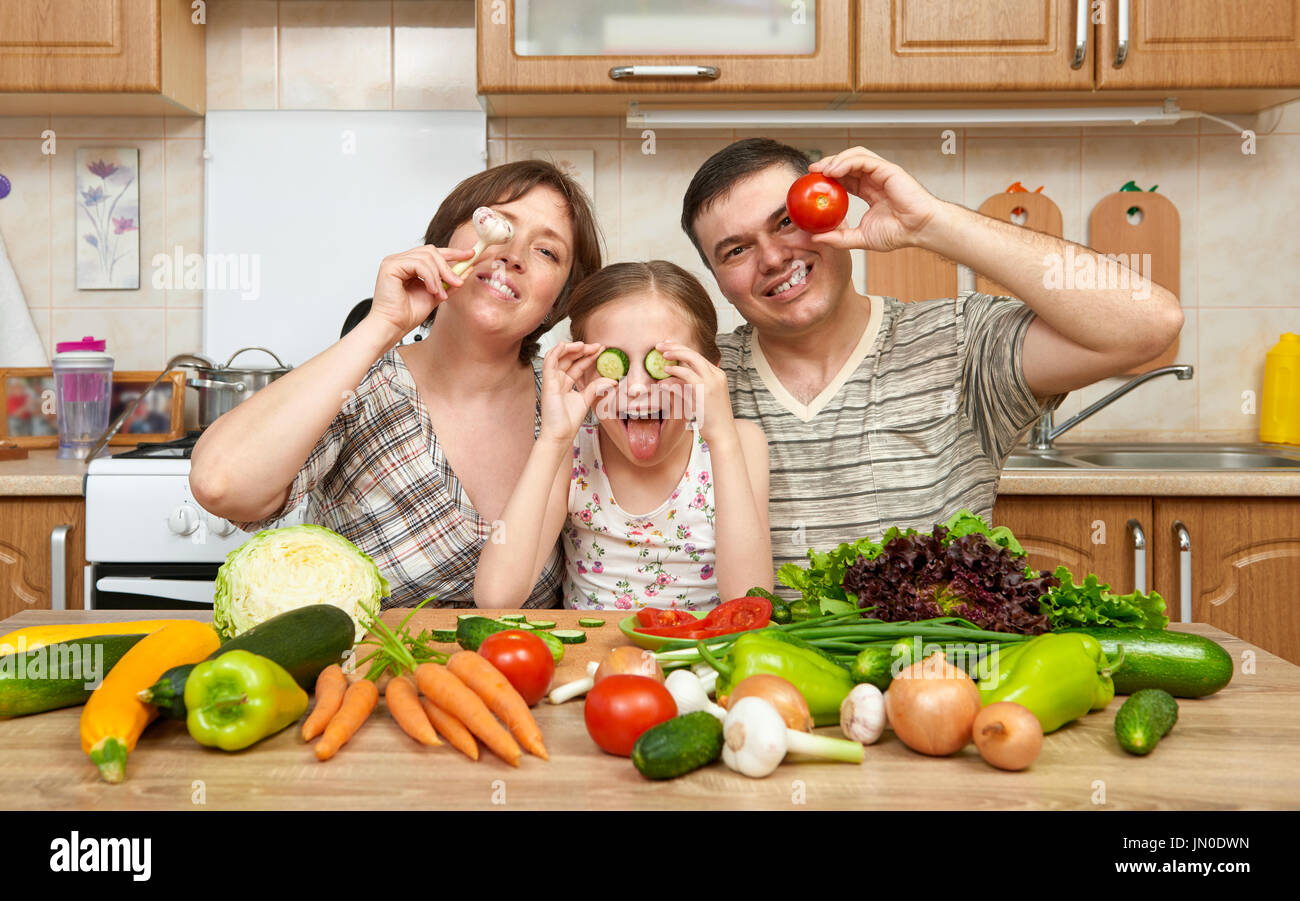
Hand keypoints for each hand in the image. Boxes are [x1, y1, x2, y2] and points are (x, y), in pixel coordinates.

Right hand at [367, 244, 476, 341]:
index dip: (453, 252)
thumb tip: (466, 270)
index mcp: (410, 264)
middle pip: (431, 251)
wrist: (394, 326)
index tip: (470, 255)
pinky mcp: (390, 265)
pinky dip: (429, 277)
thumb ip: (449, 282)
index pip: (433, 252)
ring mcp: (394, 261)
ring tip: (440, 293)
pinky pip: (418, 264)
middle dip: (448, 267)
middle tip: (457, 282)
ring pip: (427, 257)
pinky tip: (431, 290)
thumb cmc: (408, 314)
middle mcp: (401, 260)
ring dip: (438, 276)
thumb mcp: (436, 295)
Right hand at [540, 342, 615, 442]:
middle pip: (569, 359)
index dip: (589, 356)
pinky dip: (555, 352)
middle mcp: (558, 380)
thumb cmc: (569, 421)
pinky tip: (564, 345)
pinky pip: (548, 363)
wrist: (561, 434)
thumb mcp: (586, 400)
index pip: (578, 365)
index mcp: (566, 384)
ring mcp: (552, 380)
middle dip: (583, 350)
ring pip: (558, 357)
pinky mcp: (547, 383)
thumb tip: (612, 380)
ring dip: (570, 348)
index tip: (602, 350)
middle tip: (596, 346)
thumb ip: (596, 388)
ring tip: (584, 345)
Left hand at [657, 341, 734, 442]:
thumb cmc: (713, 418)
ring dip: (675, 357)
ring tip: (661, 357)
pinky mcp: (703, 393)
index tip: (668, 346)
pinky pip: (685, 378)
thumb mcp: (706, 397)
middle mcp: (716, 376)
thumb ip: (695, 385)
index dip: (681, 348)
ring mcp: (710, 383)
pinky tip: (663, 380)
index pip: (698, 356)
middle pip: (694, 354)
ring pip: (690, 361)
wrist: (723, 434)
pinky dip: (673, 376)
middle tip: (659, 345)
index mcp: (718, 375)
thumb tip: (676, 377)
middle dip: (676, 347)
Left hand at [807, 147, 944, 252]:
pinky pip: (863, 159)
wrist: (919, 230)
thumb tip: (815, 238)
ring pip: (854, 156)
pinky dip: (847, 161)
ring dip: (835, 159)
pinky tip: (835, 170)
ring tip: (822, 170)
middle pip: (846, 163)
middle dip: (827, 164)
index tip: (810, 183)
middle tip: (811, 172)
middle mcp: (874, 179)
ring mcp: (881, 172)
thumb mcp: (861, 238)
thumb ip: (839, 238)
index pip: (844, 178)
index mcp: (868, 191)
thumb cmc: (897, 233)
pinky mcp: (887, 169)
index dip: (827, 177)